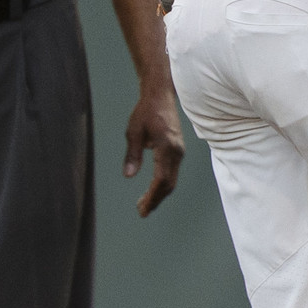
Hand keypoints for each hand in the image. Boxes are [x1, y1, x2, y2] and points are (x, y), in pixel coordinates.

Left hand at [122, 93, 183, 216]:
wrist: (161, 95)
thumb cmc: (146, 111)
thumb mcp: (133, 131)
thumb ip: (132, 154)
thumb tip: (129, 176)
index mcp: (166, 147)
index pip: (161, 179)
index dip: (151, 196)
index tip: (141, 209)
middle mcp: (176, 152)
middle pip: (168, 183)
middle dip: (156, 199)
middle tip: (141, 212)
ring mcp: (179, 151)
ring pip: (172, 179)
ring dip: (160, 194)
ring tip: (145, 205)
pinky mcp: (178, 150)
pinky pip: (172, 172)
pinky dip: (163, 184)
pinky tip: (153, 189)